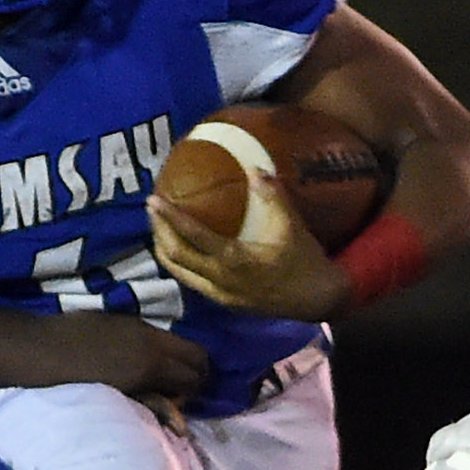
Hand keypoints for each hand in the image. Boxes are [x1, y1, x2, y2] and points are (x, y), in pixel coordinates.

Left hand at [0, 313, 207, 400]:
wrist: (21, 347)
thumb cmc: (61, 382)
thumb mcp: (108, 400)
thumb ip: (149, 406)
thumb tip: (181, 426)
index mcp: (150, 359)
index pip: (198, 373)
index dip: (193, 394)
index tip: (171, 409)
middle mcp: (148, 336)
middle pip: (195, 353)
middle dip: (191, 375)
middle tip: (167, 397)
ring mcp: (131, 324)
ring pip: (173, 343)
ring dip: (171, 363)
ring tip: (147, 385)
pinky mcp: (114, 319)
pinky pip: (150, 335)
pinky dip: (152, 352)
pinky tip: (128, 368)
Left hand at [148, 175, 350, 320]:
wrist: (318, 301)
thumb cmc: (305, 262)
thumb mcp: (291, 226)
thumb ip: (273, 196)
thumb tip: (254, 168)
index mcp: (233, 260)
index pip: (191, 237)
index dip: (170, 218)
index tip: (153, 201)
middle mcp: (218, 280)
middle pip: (174, 257)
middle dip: (158, 232)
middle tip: (151, 210)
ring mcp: (218, 295)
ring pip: (178, 273)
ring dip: (164, 250)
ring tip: (158, 227)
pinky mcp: (222, 301)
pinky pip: (190, 281)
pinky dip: (179, 263)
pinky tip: (179, 248)